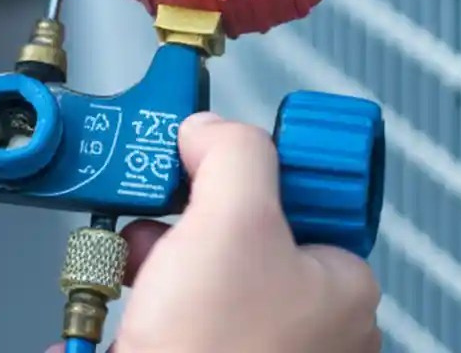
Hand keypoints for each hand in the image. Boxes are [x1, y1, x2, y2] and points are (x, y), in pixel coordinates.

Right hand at [47, 112, 380, 352]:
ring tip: (132, 292)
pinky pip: (172, 334)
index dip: (245, 179)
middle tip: (160, 240)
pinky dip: (137, 327)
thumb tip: (212, 128)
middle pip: (237, 240)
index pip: (300, 198)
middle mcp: (313, 330)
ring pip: (198, 288)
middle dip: (180, 233)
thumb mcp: (231, 222)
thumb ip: (232, 155)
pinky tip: (119, 333)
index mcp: (341, 285)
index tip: (208, 171)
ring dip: (151, 279)